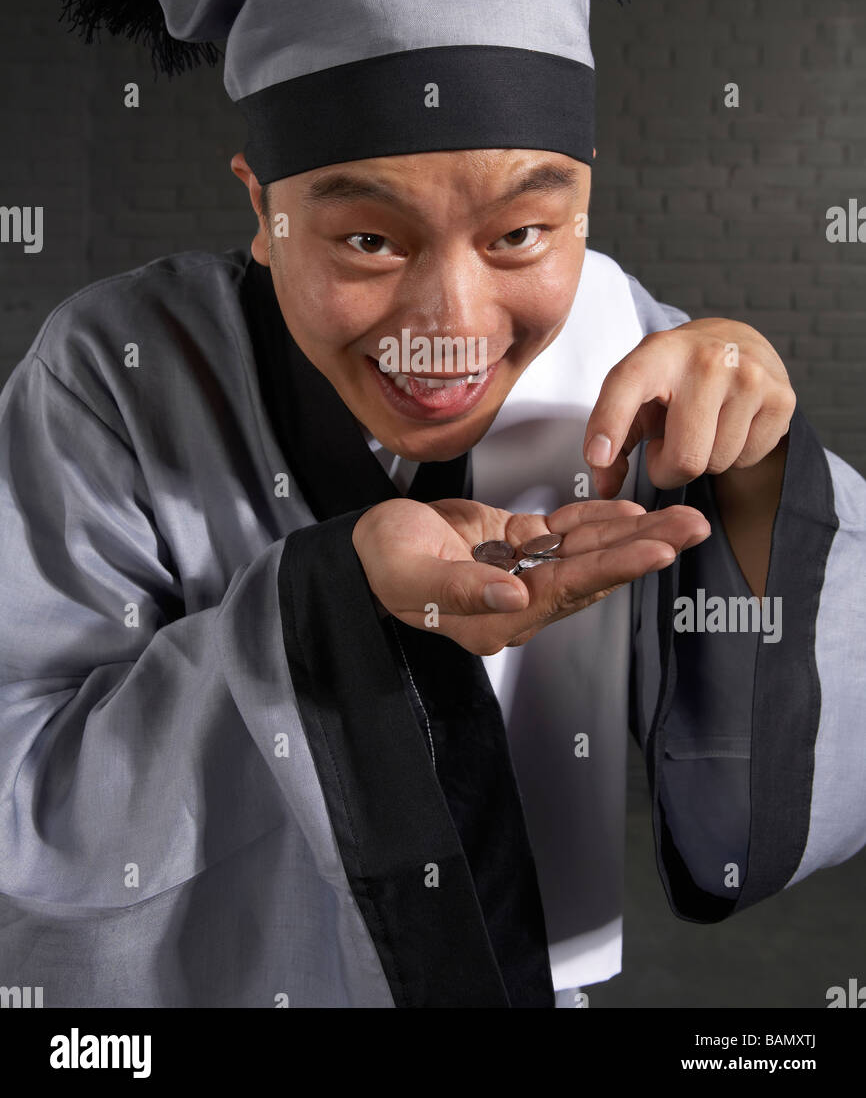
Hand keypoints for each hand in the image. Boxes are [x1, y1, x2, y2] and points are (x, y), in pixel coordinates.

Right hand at [352, 496, 709, 654]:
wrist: (360, 549)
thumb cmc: (378, 564)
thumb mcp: (412, 575)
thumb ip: (464, 590)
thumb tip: (517, 598)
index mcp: (500, 617)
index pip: (571, 589)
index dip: (616, 567)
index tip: (660, 549)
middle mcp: (519, 600)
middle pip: (594, 572)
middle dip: (646, 547)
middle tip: (695, 526)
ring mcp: (518, 571)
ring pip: (586, 551)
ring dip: (632, 531)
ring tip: (680, 514)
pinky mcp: (511, 545)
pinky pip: (562, 533)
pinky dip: (594, 519)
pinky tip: (627, 508)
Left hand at [583, 318, 796, 496]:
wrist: (734, 342)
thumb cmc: (676, 376)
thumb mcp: (637, 392)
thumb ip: (613, 438)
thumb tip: (606, 485)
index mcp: (658, 352)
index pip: (627, 386)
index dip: (609, 426)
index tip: (598, 458)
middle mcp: (707, 360)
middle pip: (685, 458)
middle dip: (668, 468)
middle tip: (668, 445)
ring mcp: (751, 377)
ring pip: (717, 463)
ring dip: (704, 459)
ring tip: (702, 426)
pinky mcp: (782, 397)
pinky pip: (748, 459)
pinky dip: (734, 455)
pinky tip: (730, 425)